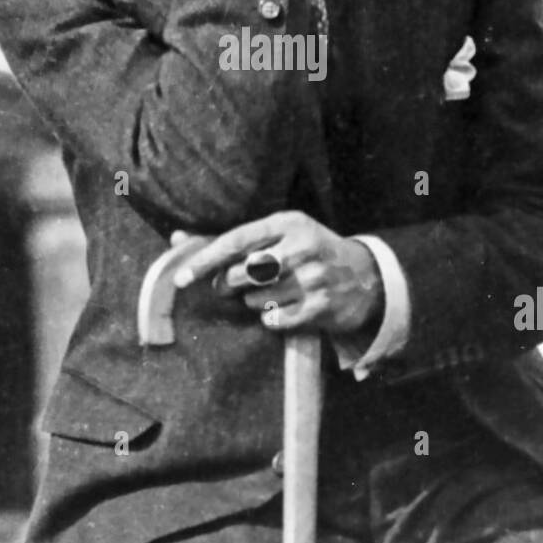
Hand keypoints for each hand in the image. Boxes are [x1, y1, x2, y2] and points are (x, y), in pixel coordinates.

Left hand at [172, 212, 384, 336]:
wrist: (366, 277)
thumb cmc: (309, 251)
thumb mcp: (280, 234)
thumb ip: (232, 239)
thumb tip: (176, 238)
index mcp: (289, 223)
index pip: (238, 240)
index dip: (206, 259)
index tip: (181, 278)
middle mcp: (303, 246)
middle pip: (243, 272)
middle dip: (229, 284)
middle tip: (231, 286)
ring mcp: (314, 277)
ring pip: (256, 299)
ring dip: (253, 302)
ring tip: (270, 294)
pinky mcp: (322, 306)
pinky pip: (275, 320)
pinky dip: (271, 319)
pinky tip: (282, 310)